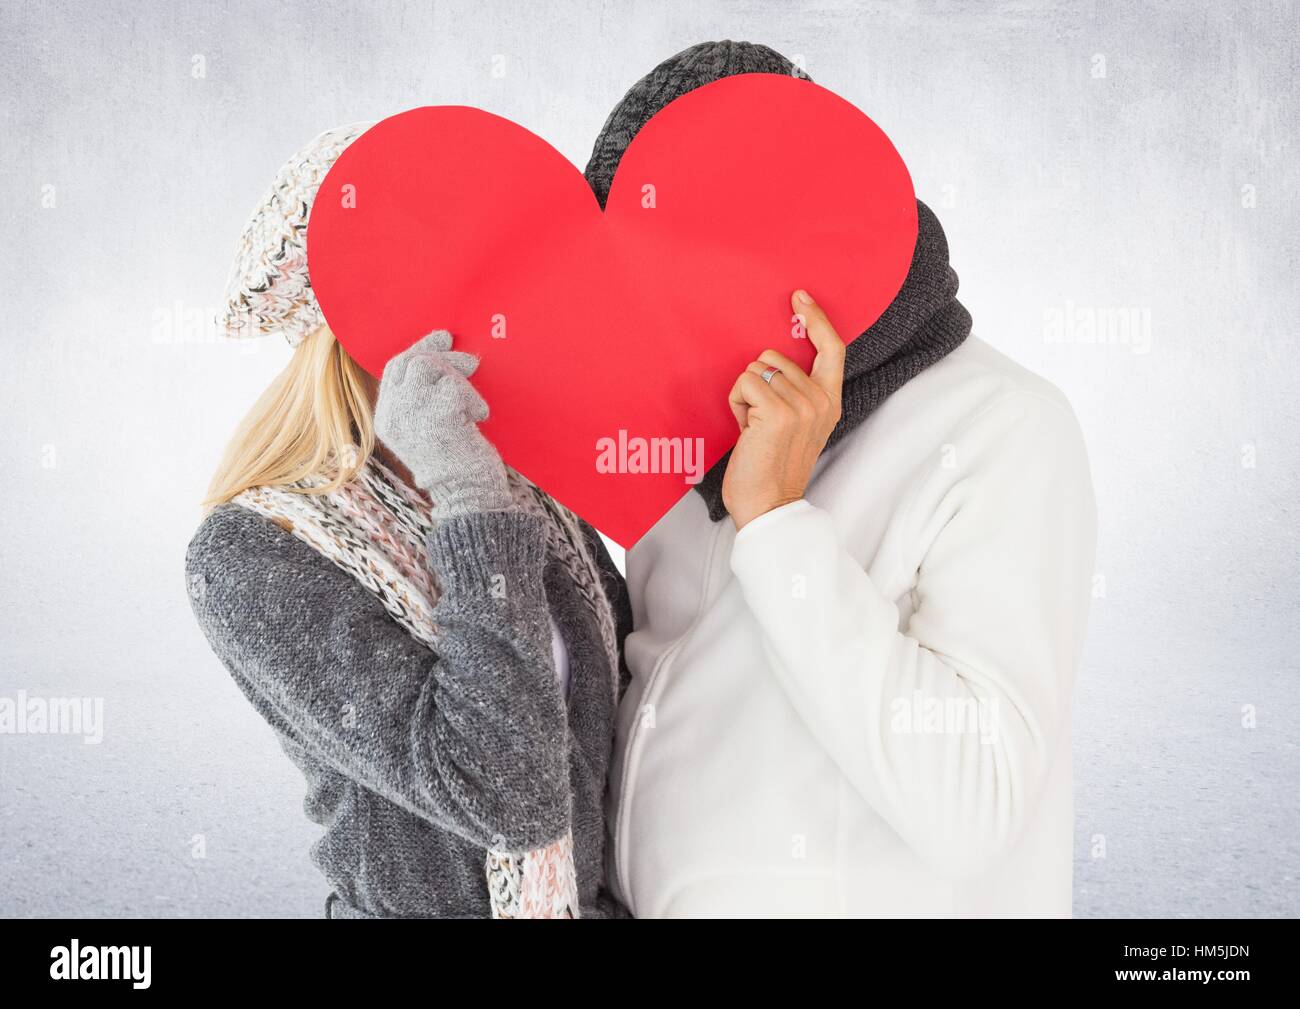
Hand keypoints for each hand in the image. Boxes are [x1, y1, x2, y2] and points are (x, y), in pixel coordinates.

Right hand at [373, 330, 512, 516]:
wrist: (467, 494)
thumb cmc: (457, 464)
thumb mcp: (427, 431)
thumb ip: (422, 401)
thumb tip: (441, 357)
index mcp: (386, 419)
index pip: (395, 369)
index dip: (419, 348)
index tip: (443, 339)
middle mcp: (393, 415)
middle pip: (412, 362)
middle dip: (443, 355)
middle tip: (471, 362)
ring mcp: (411, 414)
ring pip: (429, 366)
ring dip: (458, 378)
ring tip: (473, 403)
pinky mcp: (435, 416)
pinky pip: (454, 386)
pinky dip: (473, 399)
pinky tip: (479, 419)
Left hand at [721, 290, 843, 530]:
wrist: (769, 506)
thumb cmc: (773, 467)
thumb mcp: (798, 426)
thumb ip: (797, 394)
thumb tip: (773, 361)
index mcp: (830, 402)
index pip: (833, 349)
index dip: (817, 319)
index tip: (799, 298)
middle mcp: (820, 401)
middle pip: (776, 357)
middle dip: (758, 384)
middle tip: (760, 421)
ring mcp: (801, 406)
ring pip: (756, 369)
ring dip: (745, 396)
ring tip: (753, 428)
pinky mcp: (776, 412)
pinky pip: (743, 383)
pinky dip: (735, 403)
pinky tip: (744, 430)